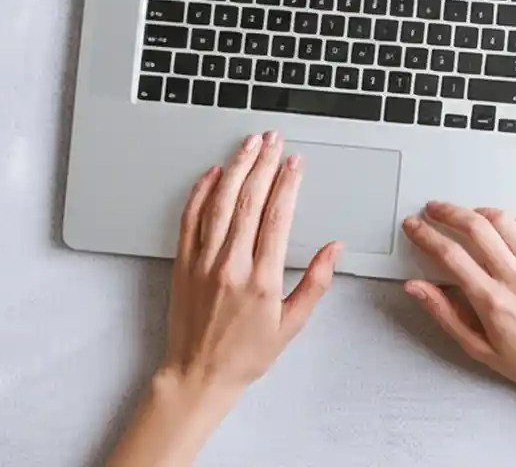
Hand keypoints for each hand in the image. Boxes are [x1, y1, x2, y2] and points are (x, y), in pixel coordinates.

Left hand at [109, 132, 341, 466]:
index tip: (295, 162)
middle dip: (263, 163)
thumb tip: (333, 248)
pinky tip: (212, 173)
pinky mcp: (182, 263)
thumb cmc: (245, 355)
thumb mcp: (292, 324)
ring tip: (248, 145)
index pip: (277, 217)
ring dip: (235, 168)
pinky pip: (190, 218)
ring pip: (219, 202)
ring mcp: (202, 262)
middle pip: (248, 200)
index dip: (287, 183)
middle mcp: (230, 265)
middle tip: (273, 139)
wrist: (197, 375)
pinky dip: (200, 192)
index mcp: (261, 279)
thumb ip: (315, 282)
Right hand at [402, 202, 515, 399]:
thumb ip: (445, 314)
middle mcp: (514, 276)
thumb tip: (417, 288)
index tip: (414, 226)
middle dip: (447, 212)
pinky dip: (505, 219)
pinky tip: (496, 225)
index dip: (426, 235)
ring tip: (461, 213)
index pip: (450, 255)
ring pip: (500, 220)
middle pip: (474, 227)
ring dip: (475, 210)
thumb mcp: (480, 349)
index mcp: (492, 301)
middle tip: (432, 210)